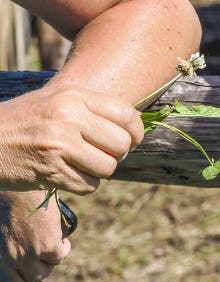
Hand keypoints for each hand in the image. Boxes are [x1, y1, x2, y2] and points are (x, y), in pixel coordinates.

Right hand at [0, 86, 143, 194]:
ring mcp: (60, 145)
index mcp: (73, 96)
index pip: (126, 113)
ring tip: (81, 164)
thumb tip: (133, 124)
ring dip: (99, 171)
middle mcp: (69, 117)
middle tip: (103, 155)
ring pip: (108, 167)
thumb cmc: (21, 120)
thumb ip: (90, 108)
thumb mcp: (54, 100)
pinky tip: (66, 174)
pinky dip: (82, 184)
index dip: (135, 131)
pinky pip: (88, 185)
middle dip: (118, 154)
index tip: (132, 139)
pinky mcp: (51, 171)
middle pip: (122, 143)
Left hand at [0, 190, 70, 281]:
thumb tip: (18, 257)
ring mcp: (27, 254)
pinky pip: (59, 256)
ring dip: (49, 261)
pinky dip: (63, 247)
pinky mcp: (46, 245)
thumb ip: (6, 246)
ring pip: (43, 274)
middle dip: (34, 274)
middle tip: (41, 259)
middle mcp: (8, 260)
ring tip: (52, 244)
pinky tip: (61, 235)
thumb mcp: (1, 231)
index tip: (21, 275)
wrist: (17, 184)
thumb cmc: (5, 201)